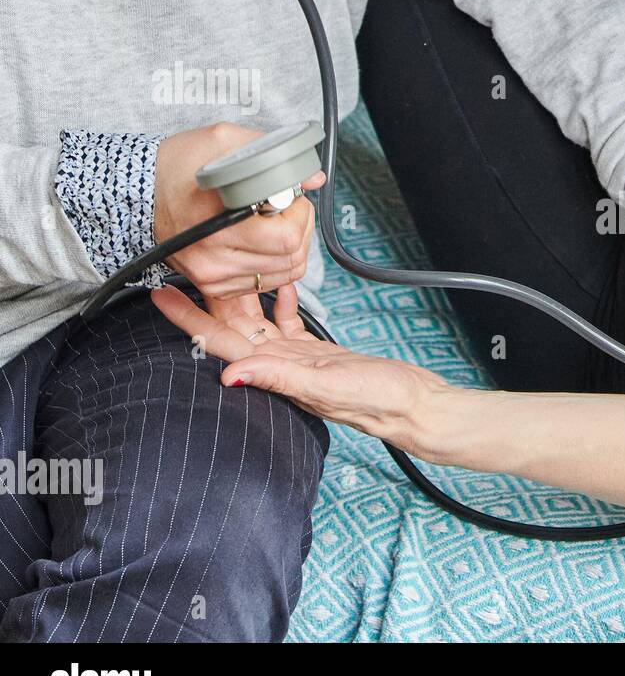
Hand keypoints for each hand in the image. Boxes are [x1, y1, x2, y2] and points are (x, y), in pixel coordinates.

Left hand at [151, 283, 466, 462]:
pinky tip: (280, 286)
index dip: (189, 319)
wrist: (411, 405)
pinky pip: (290, 325)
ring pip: (256, 323)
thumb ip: (279, 378)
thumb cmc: (376, 401)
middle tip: (179, 270)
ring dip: (237, 297)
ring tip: (219, 271)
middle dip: (202, 301)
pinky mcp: (319, 353)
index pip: (220, 342)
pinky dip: (281, 303)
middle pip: (229, 329)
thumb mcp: (325, 385)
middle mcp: (280, 366)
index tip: (161, 294)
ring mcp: (298, 359)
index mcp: (276, 373)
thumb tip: (228, 374)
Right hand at [155, 122, 325, 300]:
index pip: (286, 238)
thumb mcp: (223, 140)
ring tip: (276, 222)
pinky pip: (265, 282)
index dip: (300, 214)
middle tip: (288, 207)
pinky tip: (263, 240)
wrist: (138, 193)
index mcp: (217, 227)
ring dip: (292, 246)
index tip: (290, 196)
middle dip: (301, 228)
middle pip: (291, 259)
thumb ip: (271, 154)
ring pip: (285, 274)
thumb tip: (312, 178)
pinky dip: (276, 263)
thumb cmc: (175, 166)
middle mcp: (214, 261)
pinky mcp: (214, 286)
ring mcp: (213, 278)